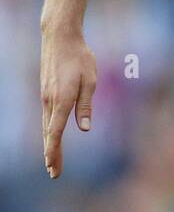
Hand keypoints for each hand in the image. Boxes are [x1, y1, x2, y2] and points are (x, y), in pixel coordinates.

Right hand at [41, 27, 96, 177]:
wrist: (59, 37)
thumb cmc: (79, 57)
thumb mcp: (90, 80)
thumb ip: (86, 106)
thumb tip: (84, 129)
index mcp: (62, 99)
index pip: (56, 131)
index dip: (53, 150)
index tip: (50, 166)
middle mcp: (50, 101)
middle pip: (50, 134)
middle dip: (52, 155)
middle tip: (53, 174)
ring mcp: (46, 97)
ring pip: (47, 127)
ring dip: (50, 146)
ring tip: (52, 163)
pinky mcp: (46, 93)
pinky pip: (47, 118)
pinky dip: (49, 132)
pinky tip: (52, 140)